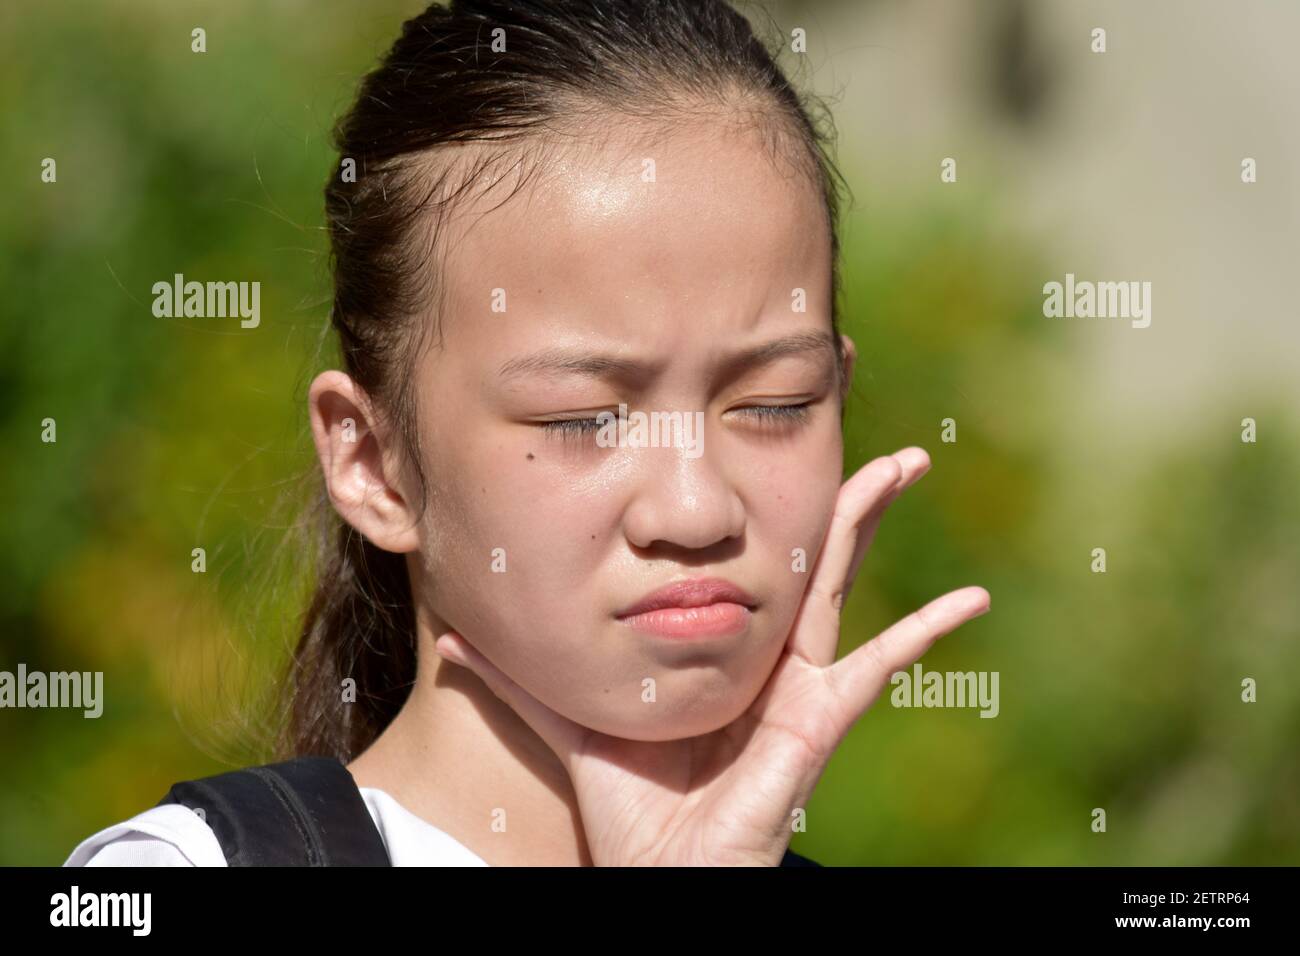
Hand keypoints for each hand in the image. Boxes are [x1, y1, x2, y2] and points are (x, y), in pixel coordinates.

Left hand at [433, 446, 989, 864]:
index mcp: (721, 644)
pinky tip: (972, 602)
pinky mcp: (817, 718)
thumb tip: (449, 635)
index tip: (750, 434)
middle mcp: (768, 652)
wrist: (664, 875)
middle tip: (839, 409)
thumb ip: (515, 679)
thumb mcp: (572, 721)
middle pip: (798, 546)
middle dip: (817, 479)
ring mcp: (799, 679)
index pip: (740, 555)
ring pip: (840, 578)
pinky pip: (881, 667)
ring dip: (872, 517)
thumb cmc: (632, 807)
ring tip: (910, 461)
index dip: (750, 498)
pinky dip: (927, 633)